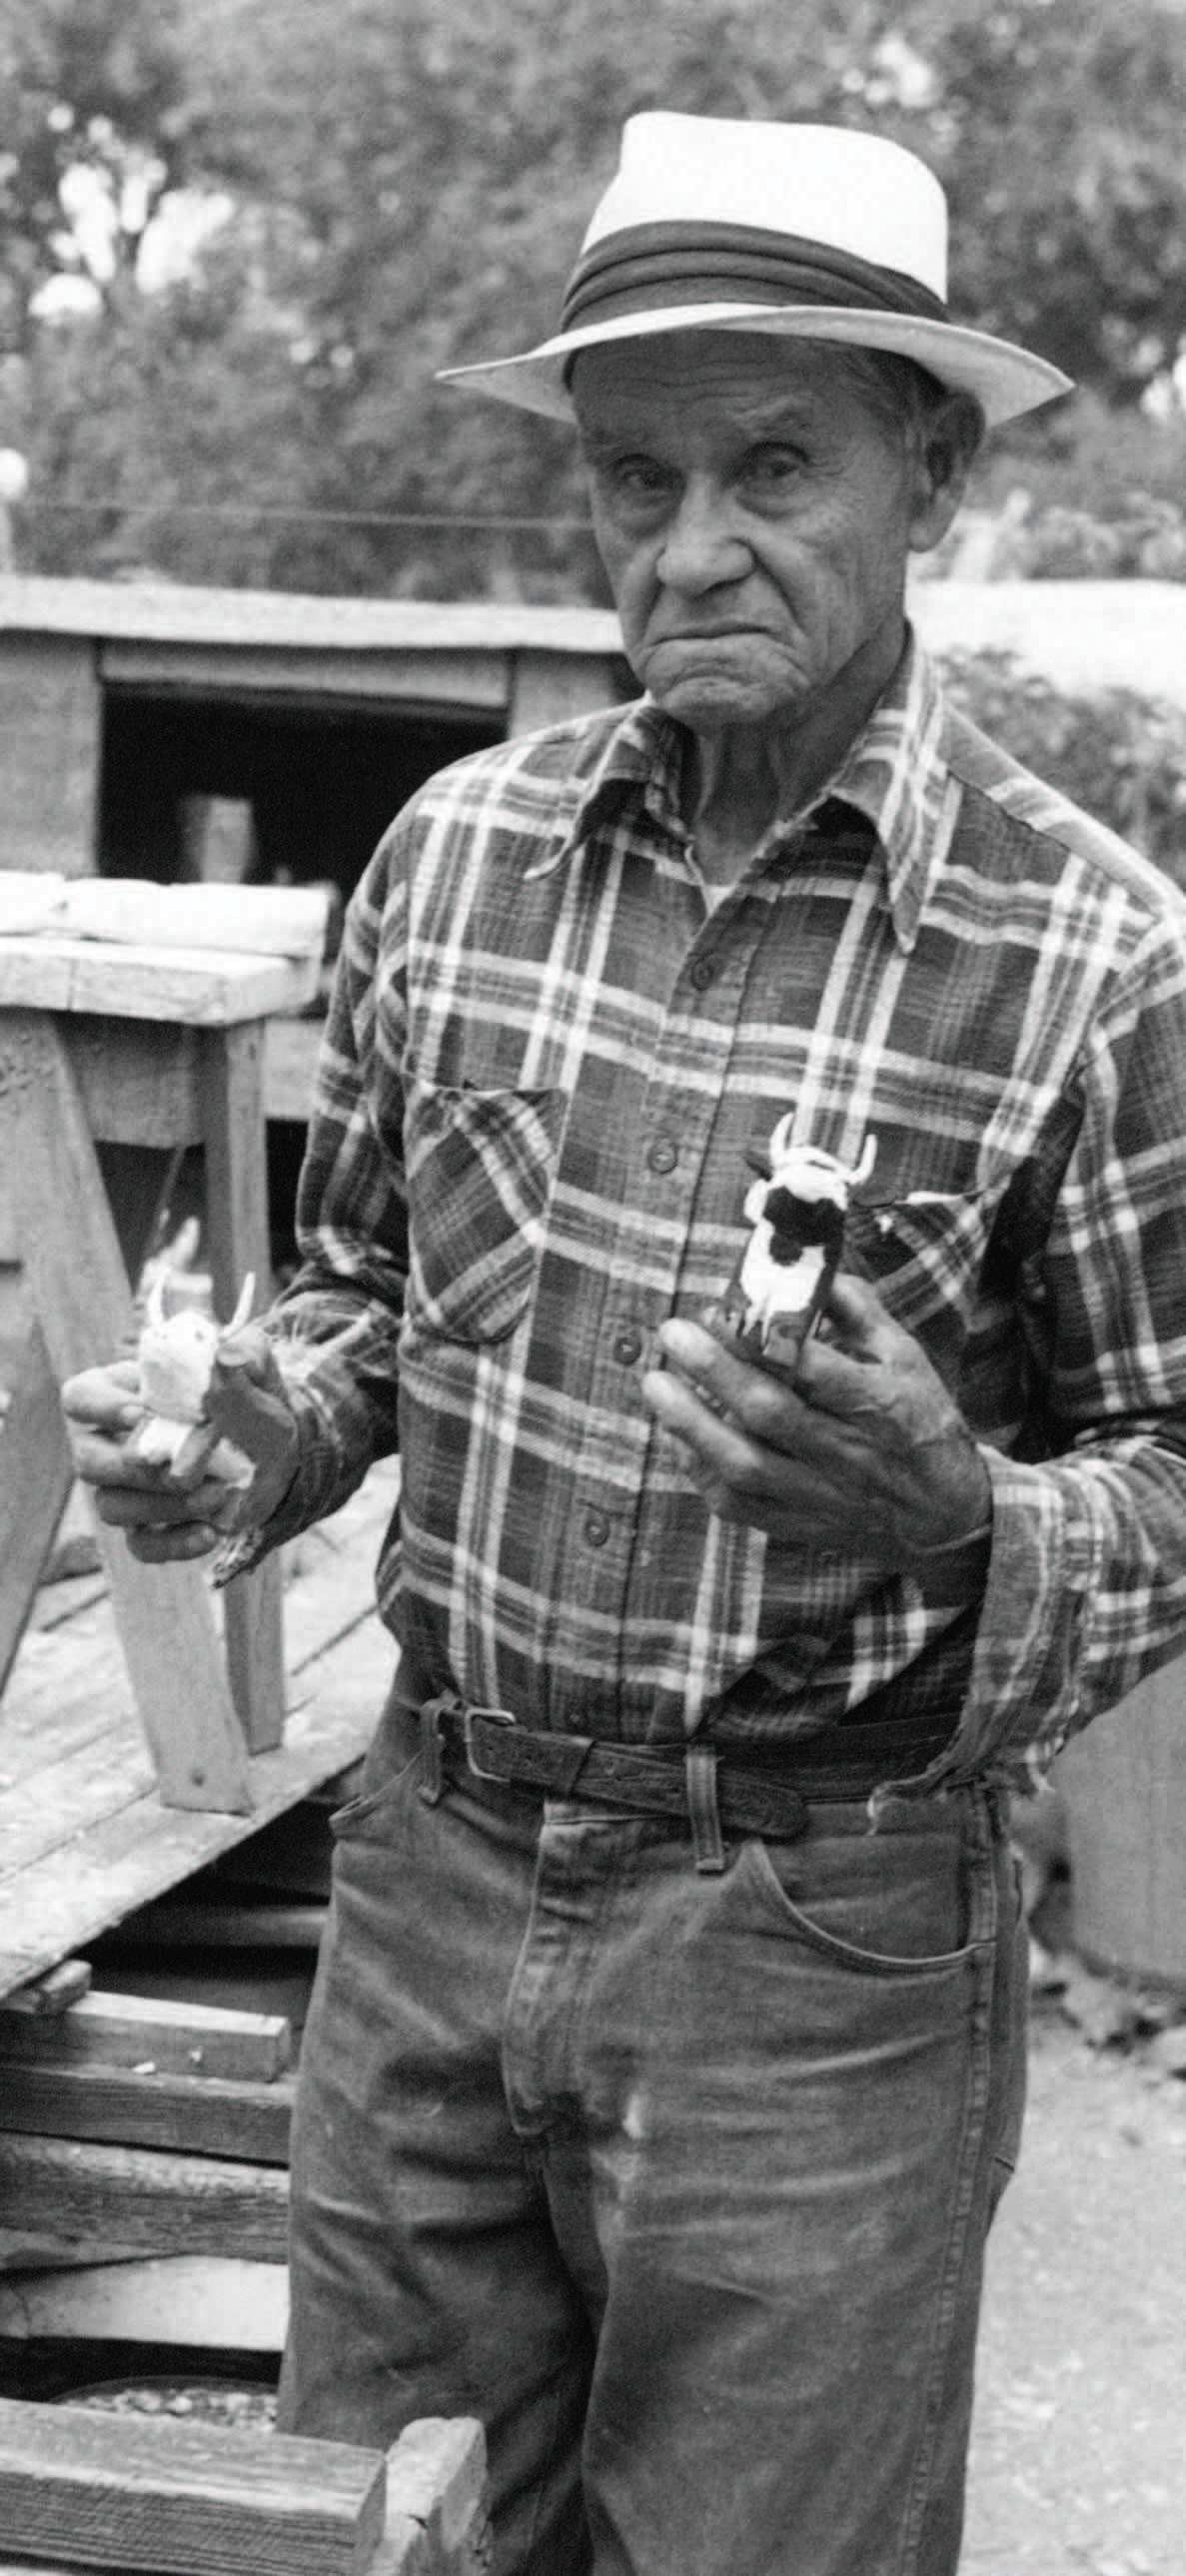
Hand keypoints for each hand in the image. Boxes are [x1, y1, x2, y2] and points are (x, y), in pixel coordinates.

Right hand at [62, 1327, 299, 1565]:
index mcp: (119, 1393)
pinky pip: (142, 1546)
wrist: (276, 1454)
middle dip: (135, 1468)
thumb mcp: (254, 1367)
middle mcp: (108, 1444)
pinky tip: (211, 1532)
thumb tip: (230, 1359)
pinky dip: (175, 1544)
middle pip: (86, 1462)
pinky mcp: (148, 1527)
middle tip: (184, 1466)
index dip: (100, 1408)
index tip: (141, 1414)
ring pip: (111, 1508)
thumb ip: (246, 1351)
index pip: (79, 1397)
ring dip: (163, 1505)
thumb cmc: (248, 1400)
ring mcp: (123, 1490)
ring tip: (217, 1493)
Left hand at [641, 1273, 991, 1571]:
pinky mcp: (801, 1525)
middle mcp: (849, 1452)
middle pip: (769, 1413)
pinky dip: (702, 1473)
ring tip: (655, 1385)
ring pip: (746, 1466)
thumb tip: (804, 1264)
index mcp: (880, 1403)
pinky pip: (740, 1506)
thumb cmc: (922, 1423)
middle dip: (713, 1371)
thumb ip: (857, 1309)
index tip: (720, 1309)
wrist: (947, 1516)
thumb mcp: (907, 1357)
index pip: (813, 1369)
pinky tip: (679, 1439)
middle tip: (671, 1333)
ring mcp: (822, 1495)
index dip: (761, 1339)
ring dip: (693, 1425)